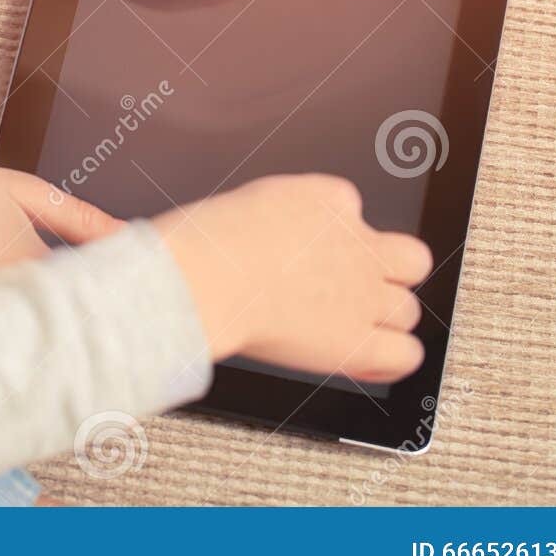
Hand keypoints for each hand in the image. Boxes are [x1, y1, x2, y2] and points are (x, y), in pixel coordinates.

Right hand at [155, 174, 431, 382]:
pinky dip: (389, 359)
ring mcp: (363, 288)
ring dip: (384, 317)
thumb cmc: (194, 245)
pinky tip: (367, 359)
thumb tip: (146, 224)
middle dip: (384, 275)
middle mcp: (355, 239)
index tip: (312, 256)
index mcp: (324, 196)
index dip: (335, 238)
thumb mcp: (223, 210)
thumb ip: (243, 220)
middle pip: (406, 257)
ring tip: (350, 328)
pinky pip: (405, 353)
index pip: (351, 208)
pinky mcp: (359, 335)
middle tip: (348, 291)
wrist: (205, 276)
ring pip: (409, 306)